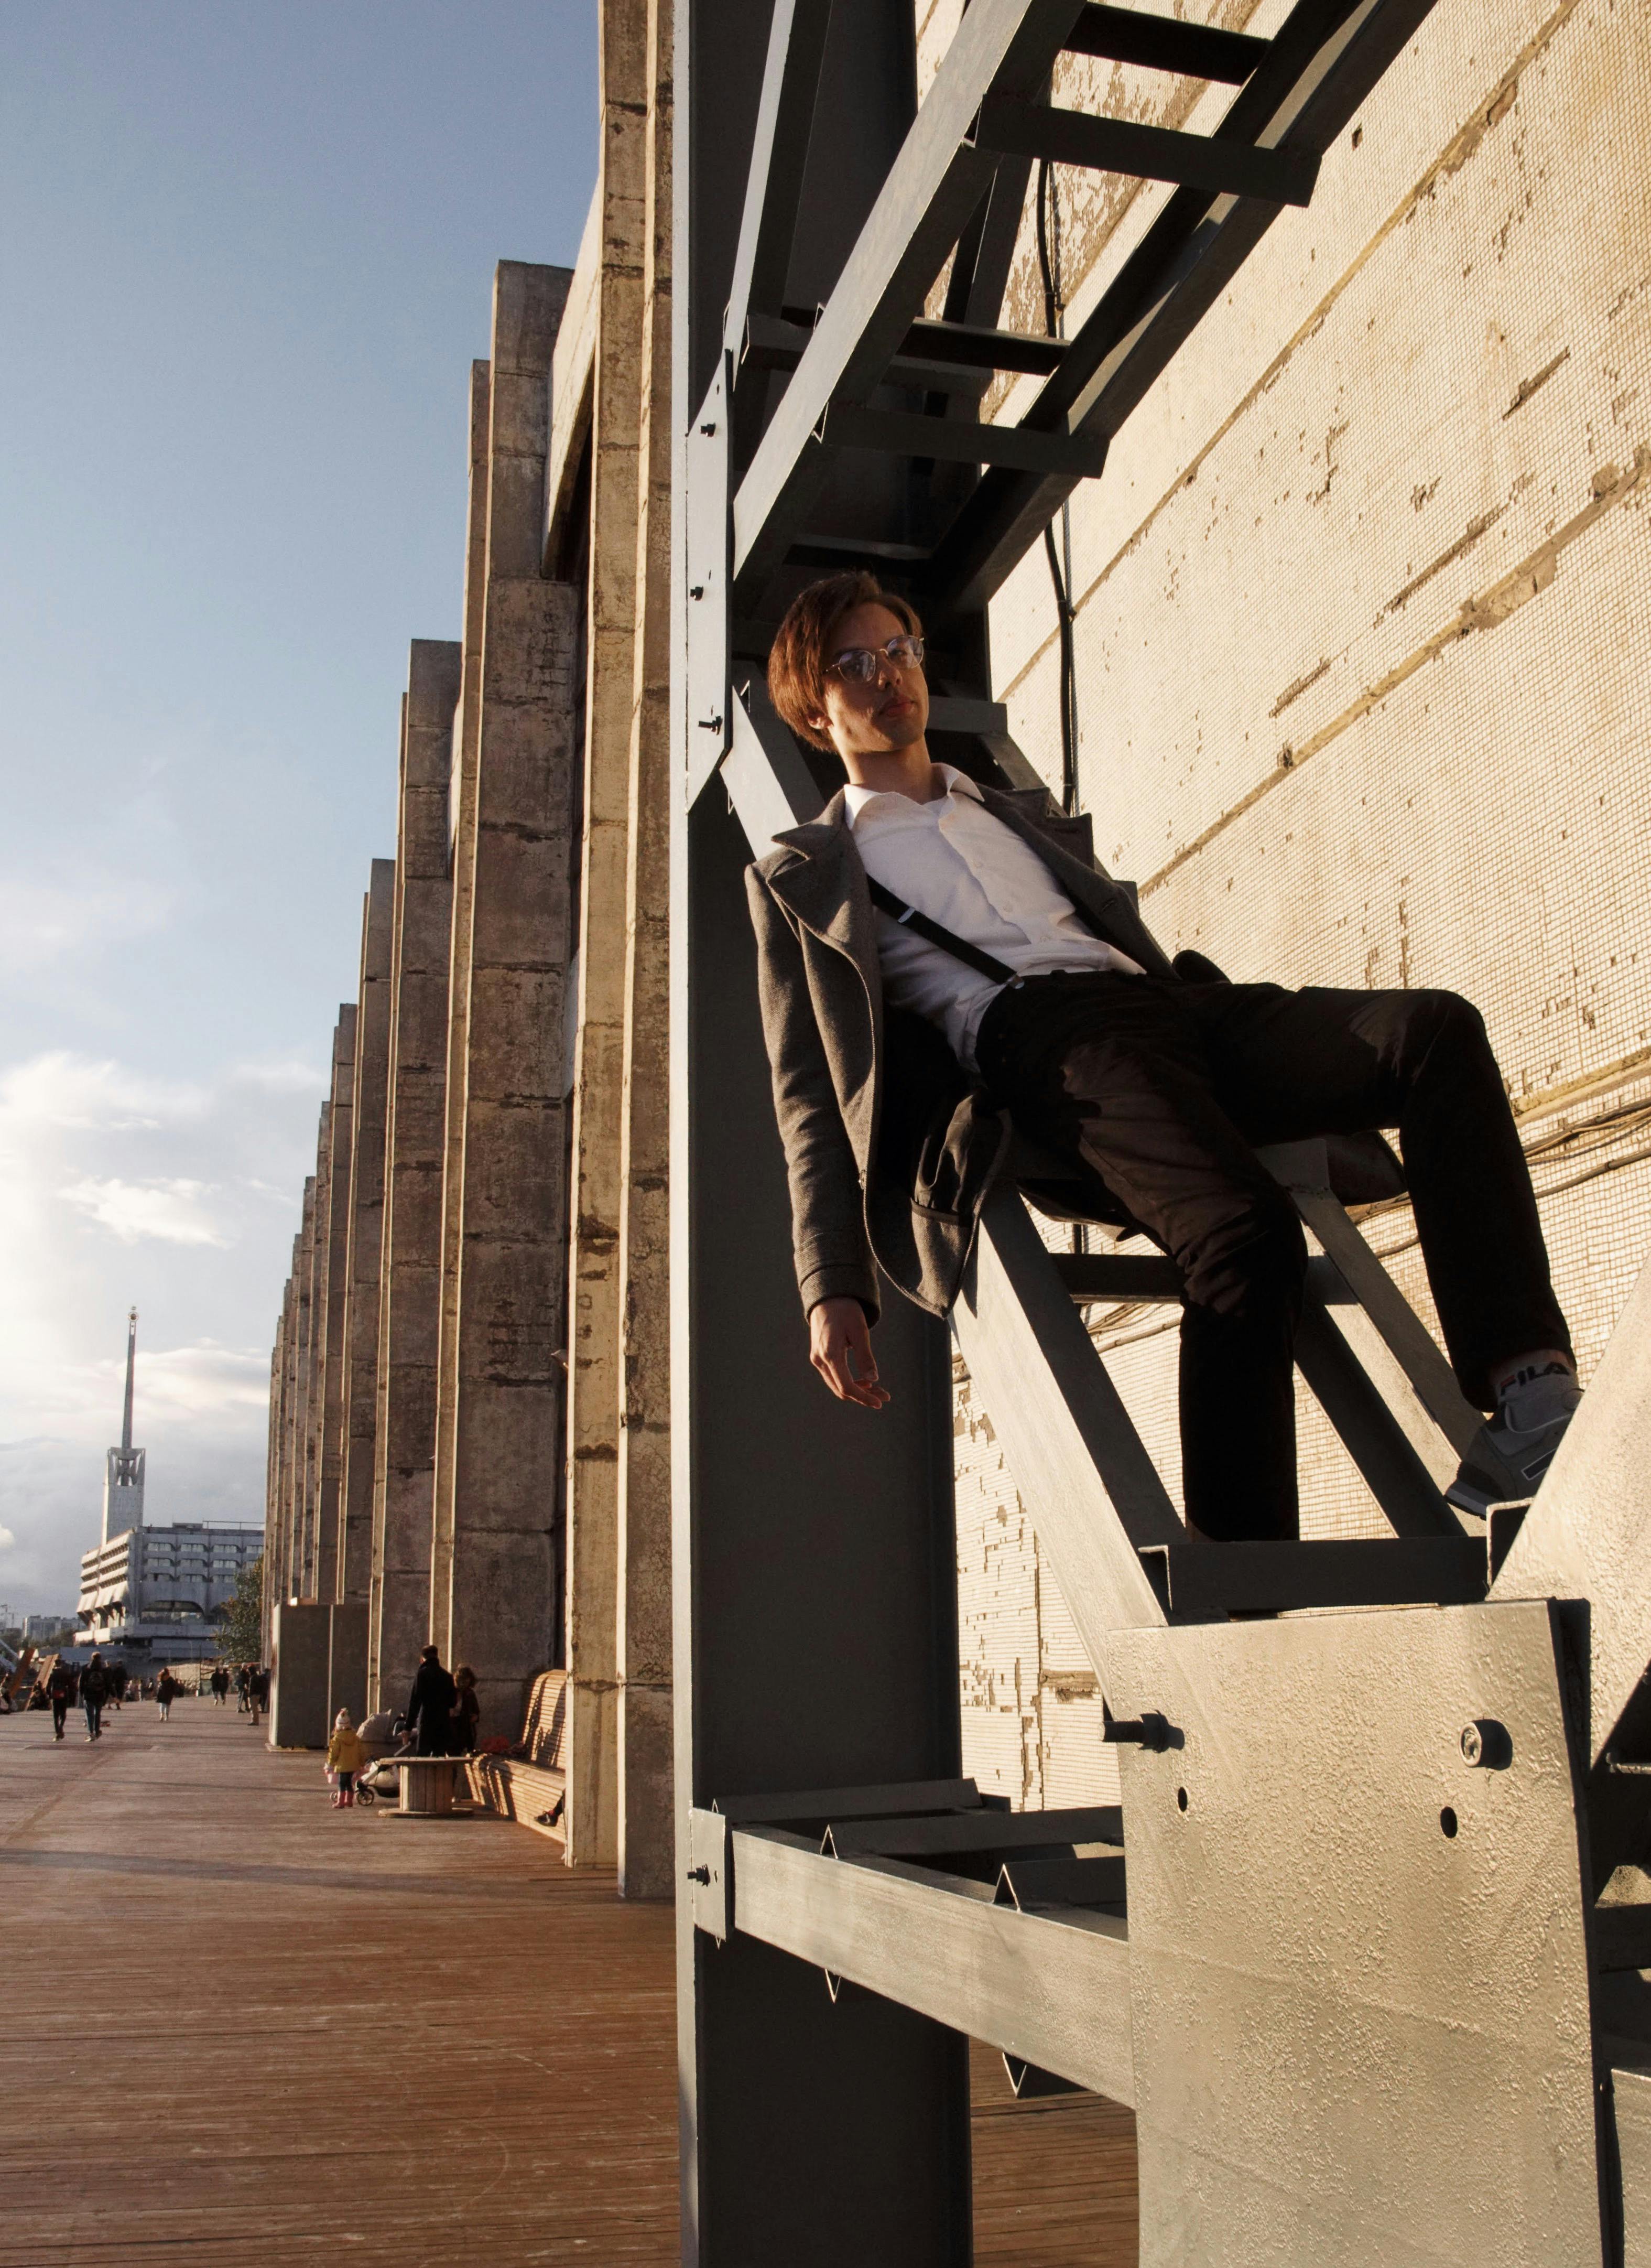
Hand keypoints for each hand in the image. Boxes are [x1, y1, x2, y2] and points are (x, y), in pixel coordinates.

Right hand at [809, 1296, 890, 1410]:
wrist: (828, 1297)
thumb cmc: (846, 1310)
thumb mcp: (860, 1331)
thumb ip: (865, 1356)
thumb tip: (874, 1380)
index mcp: (829, 1354)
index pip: (846, 1386)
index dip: (863, 1397)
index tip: (880, 1402)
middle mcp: (819, 1360)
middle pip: (841, 1389)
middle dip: (863, 1396)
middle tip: (884, 1396)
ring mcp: (817, 1359)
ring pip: (836, 1384)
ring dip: (857, 1390)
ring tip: (877, 1389)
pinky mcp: (819, 1356)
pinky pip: (833, 1376)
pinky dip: (848, 1382)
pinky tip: (864, 1380)